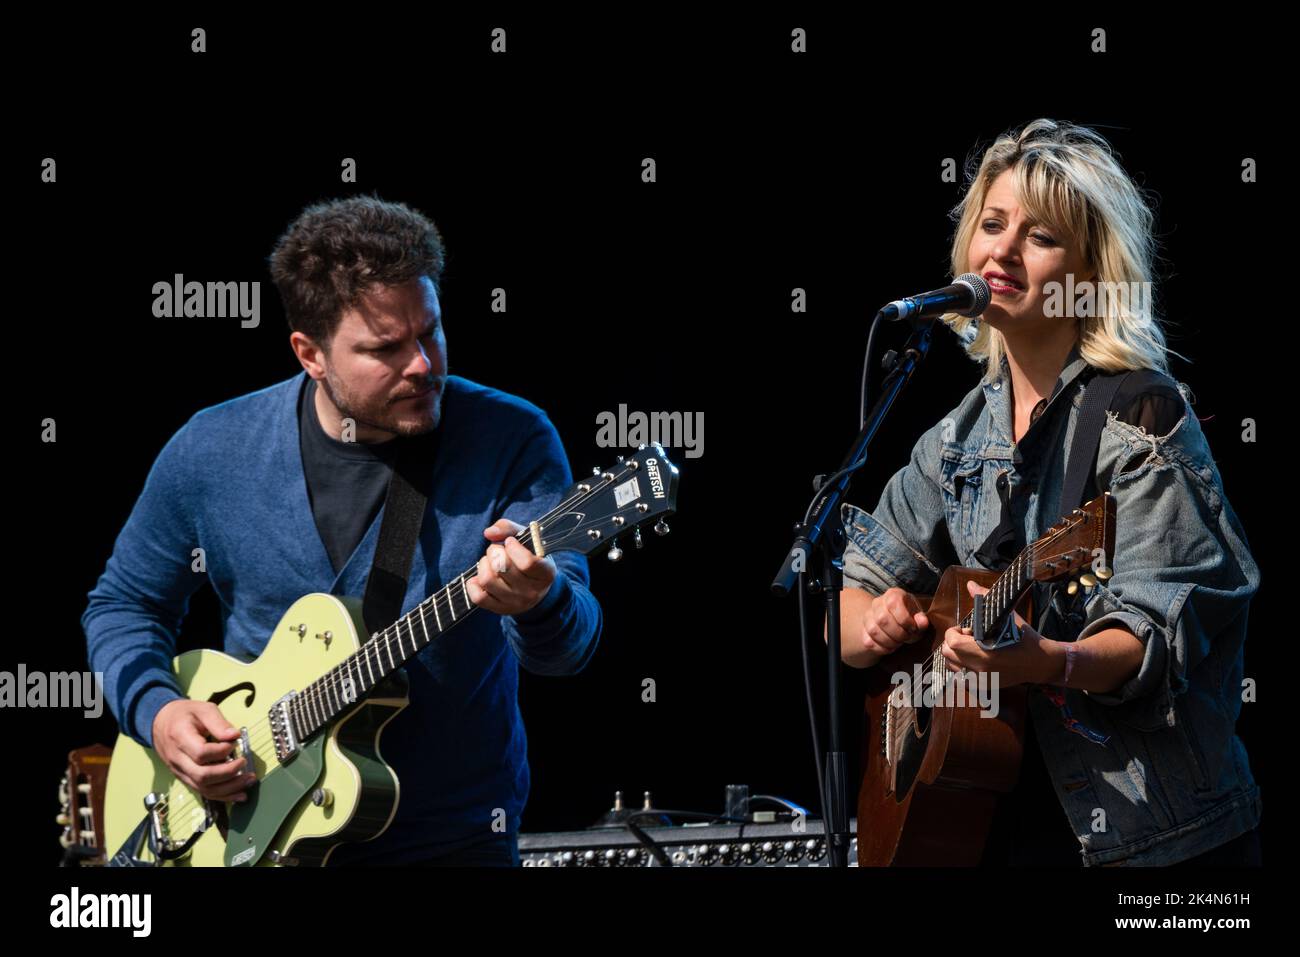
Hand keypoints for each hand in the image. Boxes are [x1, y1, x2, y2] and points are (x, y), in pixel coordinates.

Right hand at [151, 699, 255, 801]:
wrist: (160, 723)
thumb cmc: (184, 715)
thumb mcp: (202, 709)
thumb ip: (219, 722)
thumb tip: (235, 736)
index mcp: (180, 737)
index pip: (201, 753)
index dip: (222, 751)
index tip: (235, 743)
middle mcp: (177, 759)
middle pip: (202, 776)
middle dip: (228, 773)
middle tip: (244, 762)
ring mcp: (179, 771)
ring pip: (203, 788)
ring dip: (229, 788)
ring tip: (248, 780)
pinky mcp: (185, 778)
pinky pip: (202, 792)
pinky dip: (222, 795)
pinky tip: (239, 793)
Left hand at [467, 518, 557, 616]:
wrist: (535, 589)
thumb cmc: (530, 558)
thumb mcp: (529, 540)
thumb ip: (509, 529)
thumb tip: (489, 533)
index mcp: (546, 574)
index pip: (527, 562)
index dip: (513, 547)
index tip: (510, 542)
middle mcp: (532, 592)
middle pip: (501, 567)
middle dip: (494, 551)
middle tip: (497, 550)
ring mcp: (515, 603)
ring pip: (487, 580)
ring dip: (483, 564)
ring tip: (489, 562)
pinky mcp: (500, 609)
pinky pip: (478, 597)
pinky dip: (473, 583)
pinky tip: (481, 576)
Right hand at [858, 587, 930, 661]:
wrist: (895, 620)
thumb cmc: (909, 617)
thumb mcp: (918, 616)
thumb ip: (921, 620)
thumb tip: (922, 622)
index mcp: (893, 595)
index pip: (893, 604)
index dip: (905, 620)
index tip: (912, 628)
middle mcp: (878, 603)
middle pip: (882, 619)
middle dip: (897, 633)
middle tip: (906, 637)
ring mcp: (868, 616)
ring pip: (873, 631)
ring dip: (889, 642)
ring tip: (898, 642)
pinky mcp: (864, 630)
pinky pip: (869, 642)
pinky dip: (882, 648)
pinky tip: (890, 646)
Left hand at [939, 580, 1055, 687]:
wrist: (1041, 662)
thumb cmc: (1024, 637)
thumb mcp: (1007, 616)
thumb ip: (986, 600)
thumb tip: (971, 585)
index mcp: (985, 653)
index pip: (952, 642)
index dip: (954, 632)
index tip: (965, 628)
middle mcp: (981, 669)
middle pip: (948, 655)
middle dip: (953, 642)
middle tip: (967, 637)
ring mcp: (982, 681)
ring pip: (951, 667)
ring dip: (955, 655)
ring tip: (970, 648)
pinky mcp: (985, 687)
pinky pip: (961, 678)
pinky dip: (962, 668)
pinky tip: (973, 660)